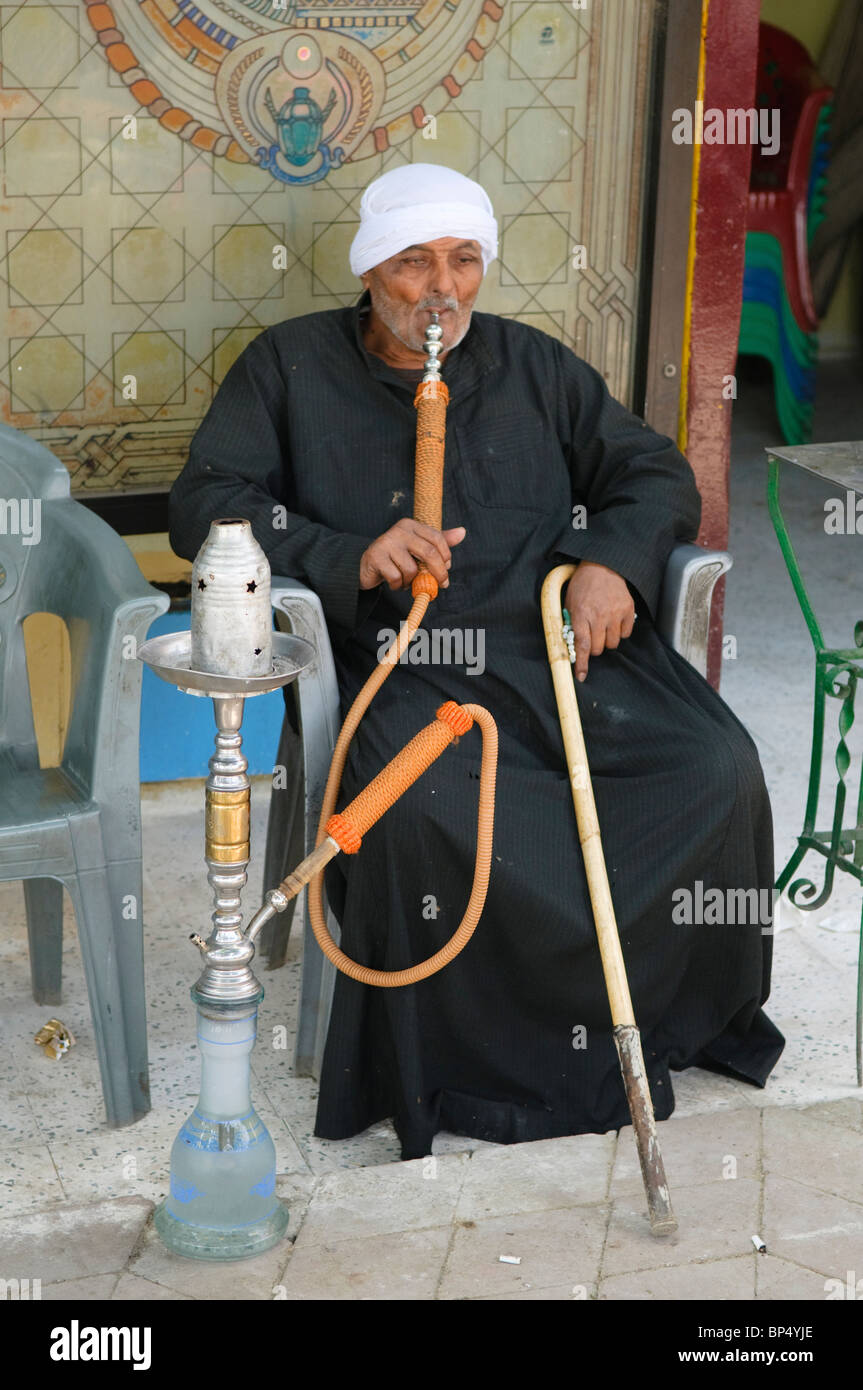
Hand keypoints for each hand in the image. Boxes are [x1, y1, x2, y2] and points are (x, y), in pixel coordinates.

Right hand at [359, 519, 465, 590]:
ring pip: (411, 569)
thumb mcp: (418, 547)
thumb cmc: (397, 557)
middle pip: (428, 553)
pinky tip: (394, 582)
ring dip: (412, 581)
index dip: (445, 556)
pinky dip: (398, 585)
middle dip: (439, 572)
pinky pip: (396, 578)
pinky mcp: (376, 557)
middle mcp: (399, 530)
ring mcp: (386, 543)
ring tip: (405, 580)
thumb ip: (439, 541)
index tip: (447, 569)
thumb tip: (462, 532)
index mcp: (410, 525)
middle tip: (442, 584)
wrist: (367, 566)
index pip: (436, 538)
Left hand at [564, 561, 635, 682]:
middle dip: (593, 648)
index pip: (582, 645)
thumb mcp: (569, 602)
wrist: (602, 566)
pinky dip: (620, 632)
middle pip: (597, 648)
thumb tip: (572, 647)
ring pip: (612, 644)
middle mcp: (599, 615)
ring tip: (602, 627)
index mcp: (581, 613)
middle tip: (591, 636)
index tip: (581, 676)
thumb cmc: (583, 585)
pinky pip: (625, 634)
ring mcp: (615, 613)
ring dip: (606, 641)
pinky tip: (614, 622)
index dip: (581, 663)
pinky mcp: (628, 610)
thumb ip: (571, 624)